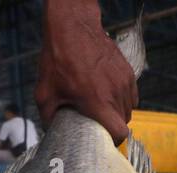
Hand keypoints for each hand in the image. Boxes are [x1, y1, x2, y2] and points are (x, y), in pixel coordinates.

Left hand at [35, 0, 137, 144]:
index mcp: (98, 102)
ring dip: (118, 113)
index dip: (113, 140)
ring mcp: (124, 81)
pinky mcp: (128, 71)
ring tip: (103, 110)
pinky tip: (109, 96)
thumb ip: (48, 118)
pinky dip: (123, 100)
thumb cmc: (58, 60)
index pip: (120, 132)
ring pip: (129, 108)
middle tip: (98, 125)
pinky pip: (132, 95)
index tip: (104, 140)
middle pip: (124, 122)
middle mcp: (115, 93)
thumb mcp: (45, 93)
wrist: (72, 27)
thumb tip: (50, 133)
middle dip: (113, 127)